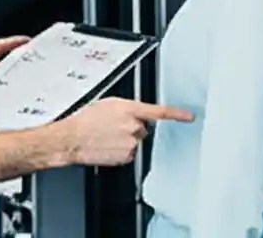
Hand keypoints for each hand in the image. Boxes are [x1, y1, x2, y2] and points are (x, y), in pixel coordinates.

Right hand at [58, 98, 193, 165]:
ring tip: (106, 136)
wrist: (73, 139)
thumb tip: (134, 114)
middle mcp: (133, 127)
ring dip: (125, 139)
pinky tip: (107, 145)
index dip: (176, 114)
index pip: (159, 112)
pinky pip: (128, 153)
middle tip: (113, 127)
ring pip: (135, 141)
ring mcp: (131, 144)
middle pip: (142, 128)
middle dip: (132, 127)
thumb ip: (127, 108)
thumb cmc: (85, 120)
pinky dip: (120, 150)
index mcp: (129, 110)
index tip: (189, 117)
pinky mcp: (126, 157)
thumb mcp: (107, 104)